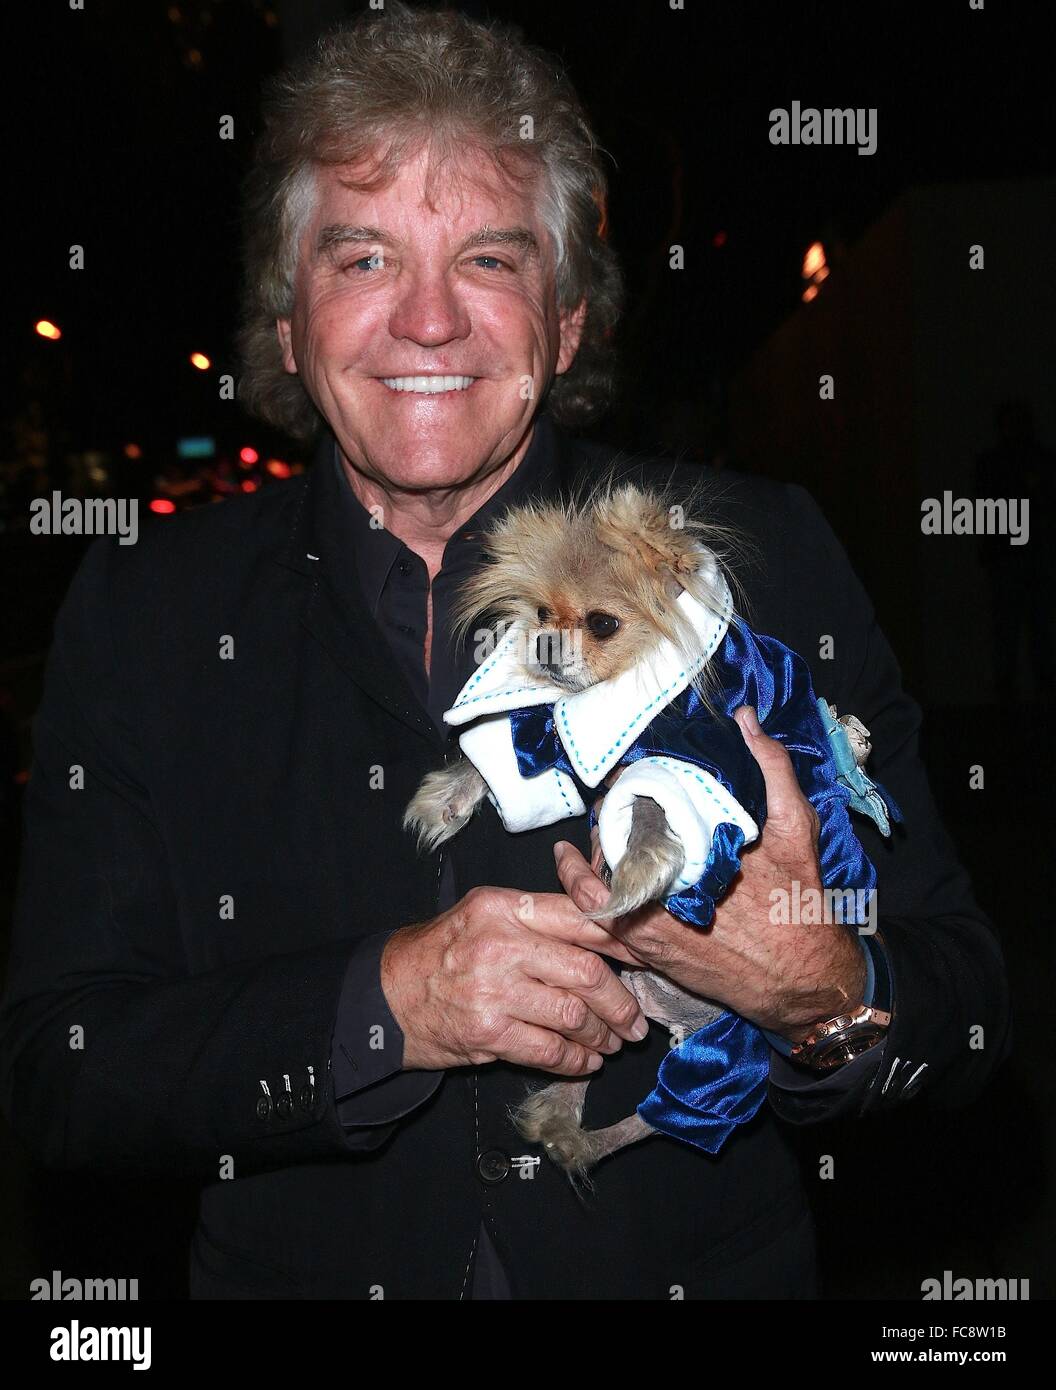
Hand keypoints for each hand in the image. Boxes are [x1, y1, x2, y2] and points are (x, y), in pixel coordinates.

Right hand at [380, 885, 649, 1074]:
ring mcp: (493, 990)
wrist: (386, 995)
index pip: (581, 919)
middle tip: (634, 1021)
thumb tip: (606, 930)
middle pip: (586, 972)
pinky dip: (575, 1062)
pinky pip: (549, 1050)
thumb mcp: (485, 915)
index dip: (623, 942)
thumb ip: (539, 919)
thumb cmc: (442, 953)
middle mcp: (502, 944)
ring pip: (573, 1014)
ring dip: (602, 1035)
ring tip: (612, 1043)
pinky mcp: (487, 1033)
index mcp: (507, 907)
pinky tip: (585, 1063)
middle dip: (620, 1002)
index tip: (647, 960)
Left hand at [557, 705, 867, 1041]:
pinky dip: (586, 894)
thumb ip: (772, 769)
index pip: (639, 812)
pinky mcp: (650, 955)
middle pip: (611, 847)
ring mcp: (654, 930)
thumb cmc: (801, 902)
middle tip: (604, 807)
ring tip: (589, 838)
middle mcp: (668, 896)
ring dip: (587, 859)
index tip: (619, 778)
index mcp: (699, 857)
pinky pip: (601, 920)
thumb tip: (745, 718)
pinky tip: (580, 874)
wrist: (805, 978)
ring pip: (597, 887)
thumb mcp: (796, 827)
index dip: (621, 791)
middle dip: (603, 824)